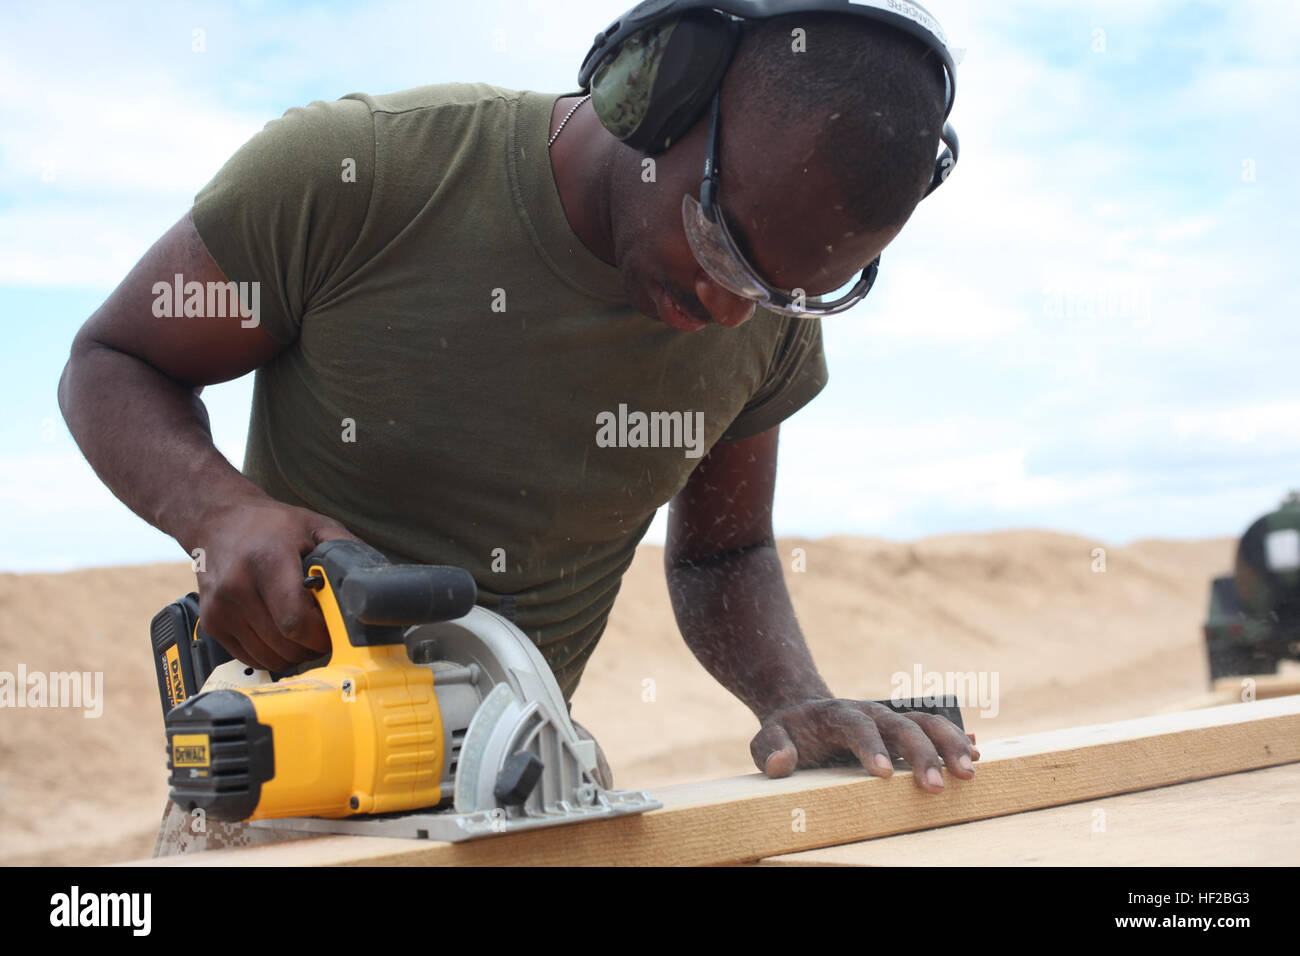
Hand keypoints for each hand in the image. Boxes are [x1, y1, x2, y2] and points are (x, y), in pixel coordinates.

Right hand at [190, 496, 362, 670]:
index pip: (295, 621)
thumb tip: (371, 580)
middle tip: (323, 632)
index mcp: (266, 561)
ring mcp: (220, 608)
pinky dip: (272, 654)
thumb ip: (344, 549)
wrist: (218, 521)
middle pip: (284, 645)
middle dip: (312, 646)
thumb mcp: (314, 525)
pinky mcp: (211, 623)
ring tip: (302, 631)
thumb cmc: (270, 525)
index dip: (321, 635)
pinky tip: (280, 633)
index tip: (335, 629)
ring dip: (293, 653)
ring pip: (269, 657)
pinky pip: (251, 658)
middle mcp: (237, 586)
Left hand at [750, 698, 980, 792]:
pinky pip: (935, 729)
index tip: (882, 774)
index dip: (870, 747)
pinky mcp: (903, 732)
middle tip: (938, 786)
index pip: (856, 725)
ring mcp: (889, 720)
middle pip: (901, 725)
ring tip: (969, 772)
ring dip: (950, 744)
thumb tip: (781, 763)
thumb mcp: (768, 737)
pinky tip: (979, 753)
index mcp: (836, 714)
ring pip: (926, 723)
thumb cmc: (788, 732)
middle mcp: (869, 712)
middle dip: (923, 754)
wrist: (803, 711)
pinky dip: (957, 738)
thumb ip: (770, 747)